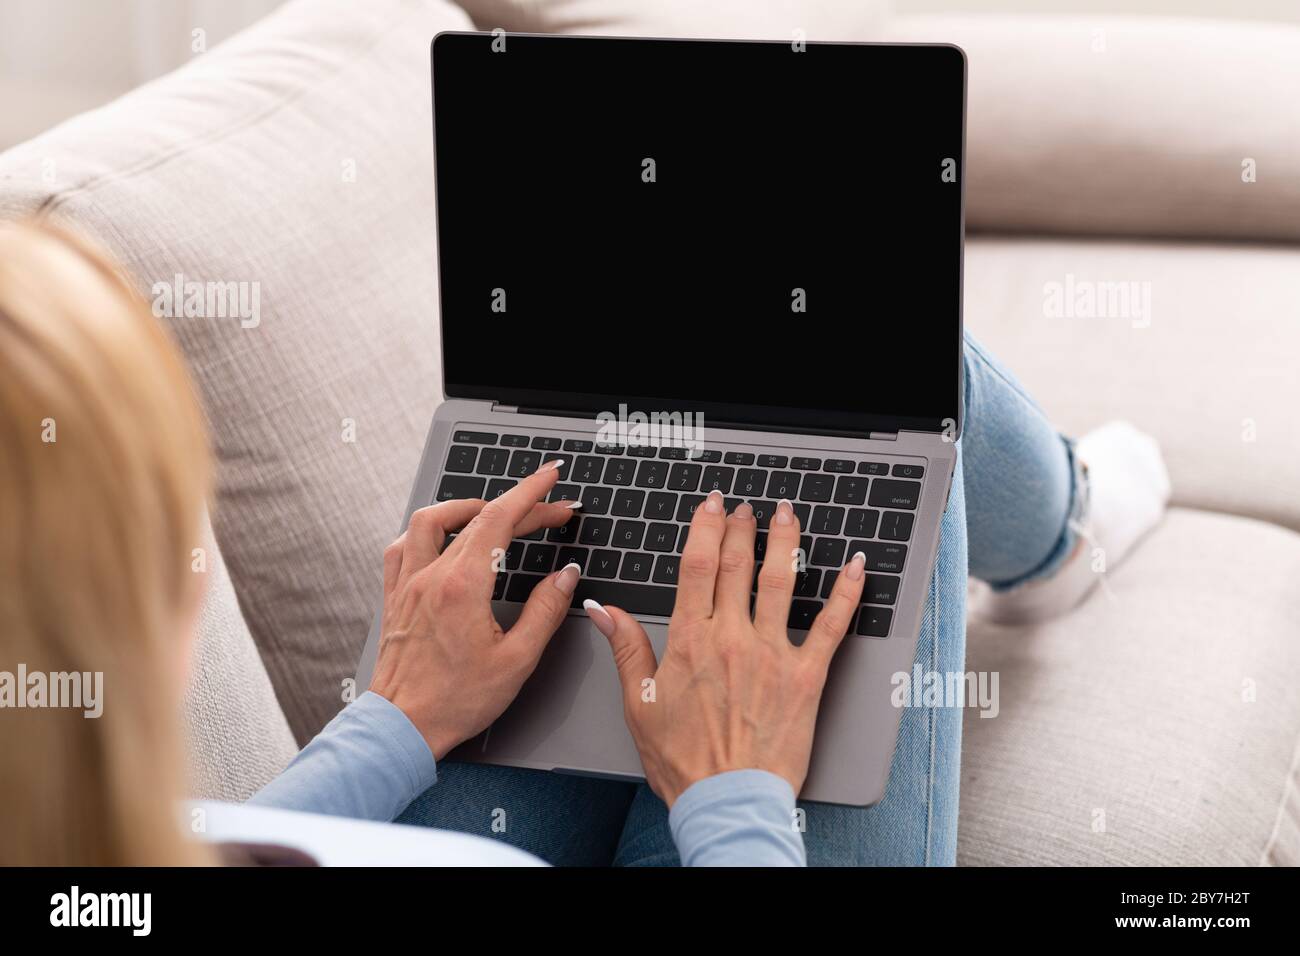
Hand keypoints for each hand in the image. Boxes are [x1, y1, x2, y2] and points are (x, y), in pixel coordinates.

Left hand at [369, 461, 581, 759]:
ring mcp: (408, 584)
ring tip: (494, 510)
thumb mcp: (517, 660)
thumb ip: (546, 611)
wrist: (402, 728)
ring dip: (466, 506)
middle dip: (519, 506)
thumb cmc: (455, 702)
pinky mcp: (395, 597)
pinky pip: (402, 545)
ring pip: (431, 520)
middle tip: (550, 511)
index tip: (551, 479)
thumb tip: (565, 576)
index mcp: (463, 586)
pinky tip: (440, 536)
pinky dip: (426, 530)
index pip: (500, 519)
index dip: (531, 493)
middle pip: (478, 518)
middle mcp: (431, 576)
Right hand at [585, 491, 866, 805]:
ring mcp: (772, 654)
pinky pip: (832, 626)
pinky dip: (845, 592)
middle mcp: (732, 638)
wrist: (726, 802)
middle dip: (741, 526)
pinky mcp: (806, 677)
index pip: (697, 566)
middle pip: (737, 564)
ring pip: (781, 582)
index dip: (705, 527)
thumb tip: (605, 610)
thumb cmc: (684, 761)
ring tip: (787, 514)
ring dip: (785, 541)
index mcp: (690, 640)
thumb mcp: (640, 705)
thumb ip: (627, 649)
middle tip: (745, 506)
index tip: (711, 506)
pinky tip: (854, 566)